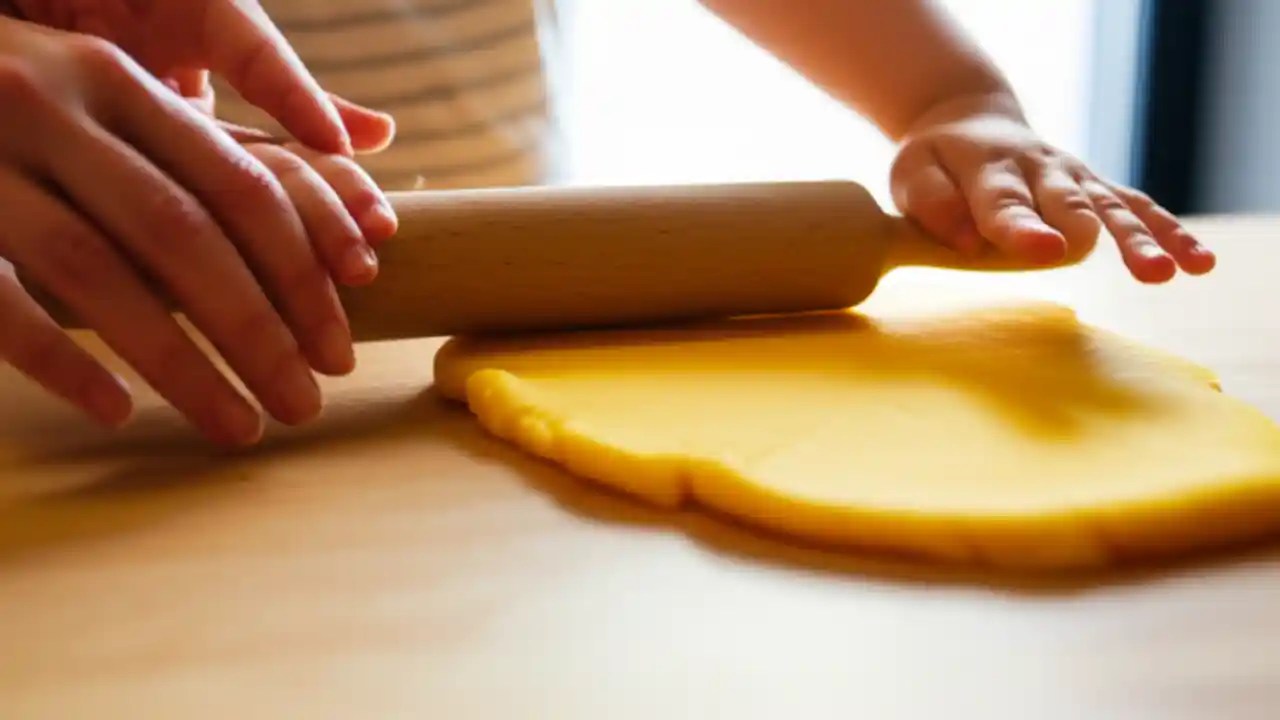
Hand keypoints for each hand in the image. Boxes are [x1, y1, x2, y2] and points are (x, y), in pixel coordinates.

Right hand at [0, 16, 388, 445]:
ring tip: (240, 426)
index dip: (303, 267)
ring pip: (98, 275)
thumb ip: (213, 136)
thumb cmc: (18, 101)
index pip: (240, 182)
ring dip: (180, 364)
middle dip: (258, 329)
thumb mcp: (107, 92)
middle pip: (182, 236)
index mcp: (115, 81)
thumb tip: (371, 139)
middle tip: (308, 402)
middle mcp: (50, 110)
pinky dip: (60, 360)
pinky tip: (119, 410)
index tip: (343, 342)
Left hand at [890, 93, 1214, 282]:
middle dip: (1090, 233)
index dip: (1023, 227)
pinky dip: (1168, 232)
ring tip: (1166, 273)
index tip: (1044, 250)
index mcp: (988, 167)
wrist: (970, 122)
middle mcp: (1040, 169)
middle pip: (1070, 203)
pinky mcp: (1096, 187)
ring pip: (1112, 207)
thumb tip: (971, 243)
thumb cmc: (935, 162)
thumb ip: (934, 207)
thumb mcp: (911, 176)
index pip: (1006, 201)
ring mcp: (1074, 177)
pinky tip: (1197, 263)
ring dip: (1140, 240)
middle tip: (1114, 264)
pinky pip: (1137, 206)